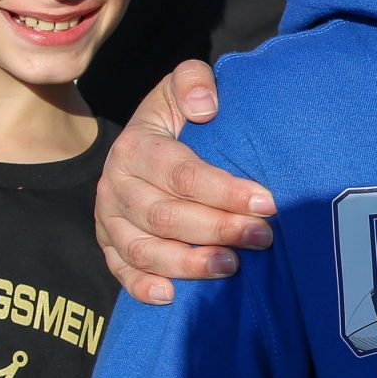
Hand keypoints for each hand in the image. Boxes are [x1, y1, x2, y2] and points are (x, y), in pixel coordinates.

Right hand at [95, 59, 277, 304]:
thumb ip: (193, 81)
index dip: (224, 191)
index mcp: (136, 147)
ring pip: (143, 248)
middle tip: (263, 236)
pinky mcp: (108, 244)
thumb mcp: (182, 85)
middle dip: (218, 228)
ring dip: (188, 262)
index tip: (267, 202)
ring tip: (232, 266)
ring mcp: (108, 218)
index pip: (181, 174)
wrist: (145, 142)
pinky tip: (171, 296)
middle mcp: (115, 184)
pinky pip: (120, 270)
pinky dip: (142, 286)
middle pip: (165, 215)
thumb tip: (205, 107)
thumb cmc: (179, 117)